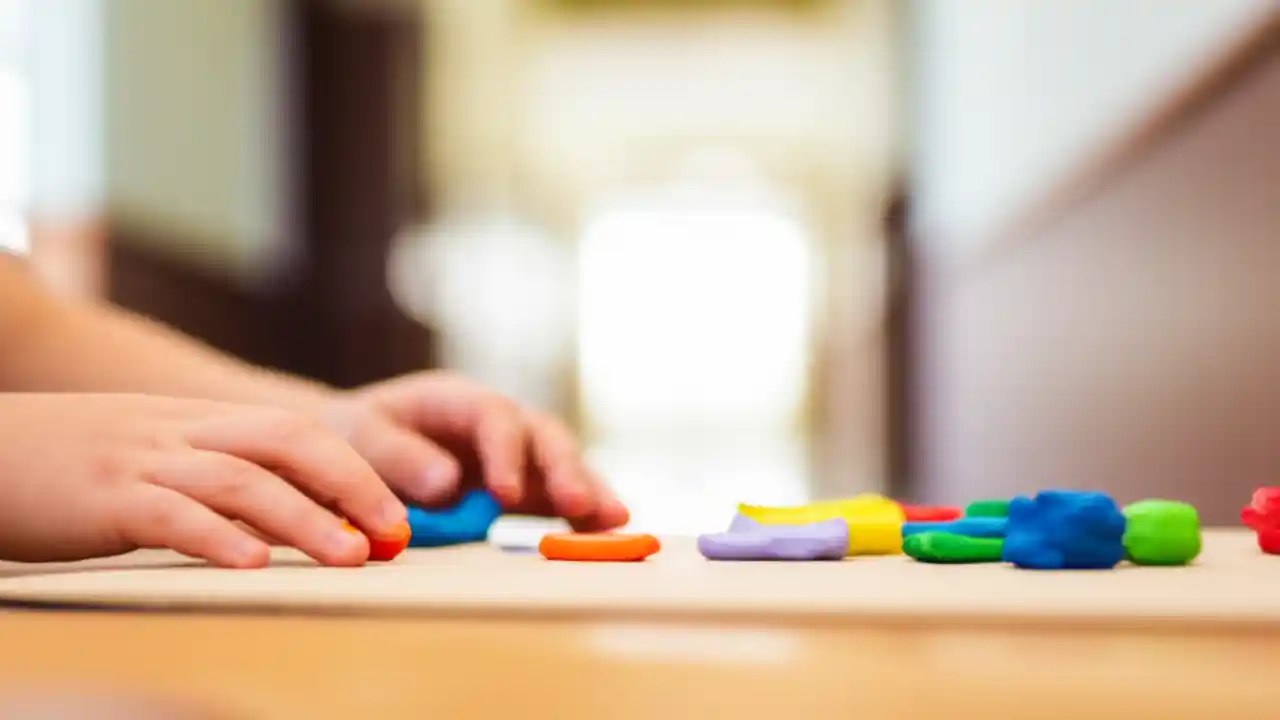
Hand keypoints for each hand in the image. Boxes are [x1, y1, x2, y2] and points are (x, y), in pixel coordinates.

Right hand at [0, 393, 405, 566]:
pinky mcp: (102, 497)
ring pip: (239, 479)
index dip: (354, 470)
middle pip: (287, 442)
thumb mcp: (152, 457)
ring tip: (350, 556)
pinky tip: (253, 565)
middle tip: (396, 533)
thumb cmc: (68, 464)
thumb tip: (282, 520)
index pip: (295, 432)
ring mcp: (142, 461)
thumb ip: (214, 479)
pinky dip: (216, 538)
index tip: (395, 514)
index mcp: (199, 423)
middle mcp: (181, 433)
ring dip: (303, 518)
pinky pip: (169, 514)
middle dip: (352, 486)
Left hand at [320, 372, 628, 530]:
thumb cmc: (346, 437)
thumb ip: (395, 455)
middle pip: (542, 434)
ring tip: (614, 520)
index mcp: (456, 399)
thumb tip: (447, 485)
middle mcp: (495, 421)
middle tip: (578, 504)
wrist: (347, 449)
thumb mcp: (357, 436)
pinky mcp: (521, 485)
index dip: (505, 452)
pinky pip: (557, 495)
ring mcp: (513, 453)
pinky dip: (581, 512)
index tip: (505, 494)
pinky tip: (605, 533)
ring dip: (587, 489)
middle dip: (563, 468)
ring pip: (561, 463)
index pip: (493, 415)